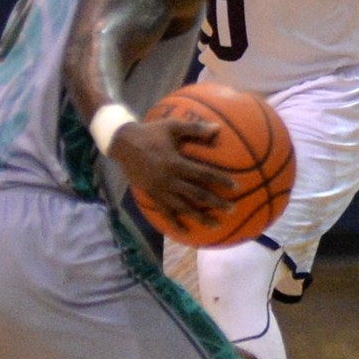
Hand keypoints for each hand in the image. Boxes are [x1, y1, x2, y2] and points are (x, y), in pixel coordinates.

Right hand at [111, 117, 232, 229]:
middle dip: (216, 203)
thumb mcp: (172, 126)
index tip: (236, 186)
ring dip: (200, 217)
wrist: (122, 143)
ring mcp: (159, 190)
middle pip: (197, 195)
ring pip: (183, 208)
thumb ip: (195, 129)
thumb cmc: (151, 132)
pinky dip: (175, 223)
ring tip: (216, 225)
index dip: (220, 180)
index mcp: (176, 163)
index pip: (203, 174)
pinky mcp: (151, 195)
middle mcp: (169, 180)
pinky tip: (185, 231)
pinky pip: (165, 212)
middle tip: (232, 209)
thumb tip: (218, 129)